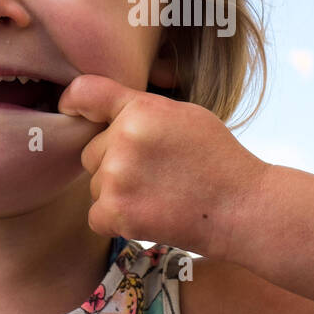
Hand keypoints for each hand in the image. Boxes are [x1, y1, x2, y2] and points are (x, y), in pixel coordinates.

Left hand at [57, 74, 269, 260]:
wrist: (243, 208)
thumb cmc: (217, 160)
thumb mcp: (182, 115)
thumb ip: (140, 109)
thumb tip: (98, 110)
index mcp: (140, 109)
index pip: (84, 92)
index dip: (72, 102)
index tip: (70, 111)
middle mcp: (123, 138)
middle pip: (91, 151)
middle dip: (113, 162)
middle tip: (154, 174)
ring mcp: (118, 176)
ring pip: (96, 185)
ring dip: (117, 193)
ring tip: (159, 195)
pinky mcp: (117, 212)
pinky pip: (96, 215)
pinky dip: (116, 220)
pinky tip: (147, 215)